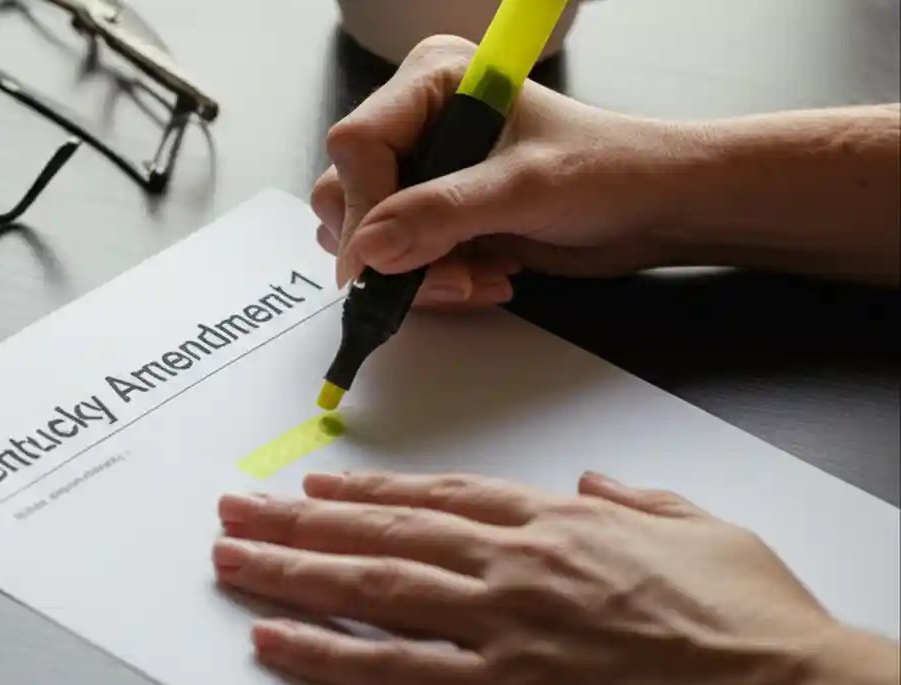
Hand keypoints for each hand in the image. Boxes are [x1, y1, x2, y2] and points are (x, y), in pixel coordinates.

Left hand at [212, 471, 900, 684]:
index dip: (366, 490)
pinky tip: (274, 637)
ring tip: (230, 556)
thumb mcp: (699, 529)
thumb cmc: (750, 620)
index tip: (316, 486)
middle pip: (380, 531)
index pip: (437, 495)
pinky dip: (325, 650)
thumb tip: (594, 484)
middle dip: (297, 521)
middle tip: (235, 509)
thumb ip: (634, 501)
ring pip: (367, 585)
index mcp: (556, 521)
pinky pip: (390, 666)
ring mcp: (499, 625)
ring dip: (289, 570)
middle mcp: (513, 562)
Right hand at [312, 35, 691, 310]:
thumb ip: (441, 214)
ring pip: (368, 236)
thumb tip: (367, 250)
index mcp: (433, 83)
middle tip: (450, 274)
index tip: (374, 265)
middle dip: (394, 249)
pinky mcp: (435, 217)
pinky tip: (487, 276)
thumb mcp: (522, 189)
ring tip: (478, 276)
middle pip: (349, 193)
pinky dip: (435, 283)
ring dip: (417, 274)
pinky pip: (399, 261)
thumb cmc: (607, 170)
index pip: (358, 144)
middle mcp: (417, 124)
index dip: (363, 208)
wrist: (654, 207)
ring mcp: (424, 173)